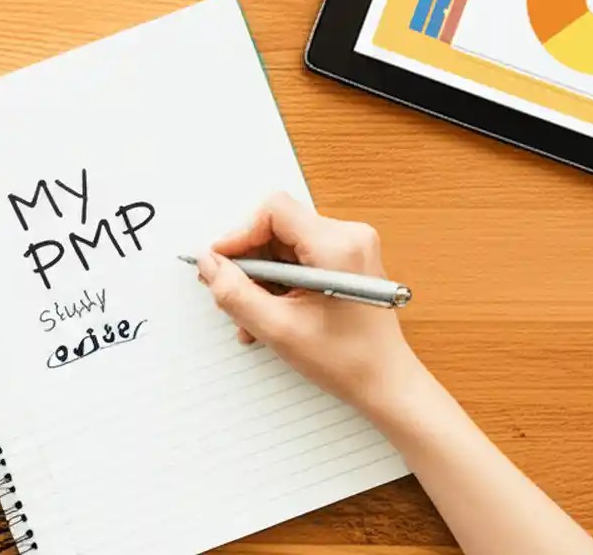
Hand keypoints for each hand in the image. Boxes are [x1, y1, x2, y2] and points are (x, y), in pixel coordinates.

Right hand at [196, 193, 424, 416]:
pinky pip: (298, 257)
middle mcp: (348, 236)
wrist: (385, 381)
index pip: (273, 210)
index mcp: (337, 247)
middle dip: (248, 263)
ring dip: (261, 278)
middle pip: (276, 228)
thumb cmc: (346, 360)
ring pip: (283, 245)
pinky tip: (271, 313)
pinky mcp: (346, 259)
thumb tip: (208, 262)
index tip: (220, 263)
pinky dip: (278, 282)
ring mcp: (350, 246)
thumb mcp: (277, 329)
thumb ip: (234, 293)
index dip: (239, 234)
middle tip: (231, 296)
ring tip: (253, 316)